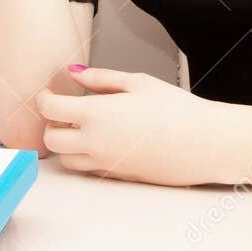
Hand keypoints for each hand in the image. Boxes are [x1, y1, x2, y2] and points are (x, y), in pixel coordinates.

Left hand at [37, 65, 227, 186]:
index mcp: (96, 115)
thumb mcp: (136, 82)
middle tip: (65, 112)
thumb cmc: (176, 109)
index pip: (49, 110)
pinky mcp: (120, 177)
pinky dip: (87, 157)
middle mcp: (95, 143)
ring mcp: (107, 164)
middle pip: (51, 141)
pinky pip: (90, 170)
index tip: (51, 93)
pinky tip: (105, 141)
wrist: (206, 143)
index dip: (45, 99)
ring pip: (67, 161)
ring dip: (67, 145)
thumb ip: (100, 78)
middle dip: (51, 125)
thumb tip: (74, 73)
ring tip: (84, 128)